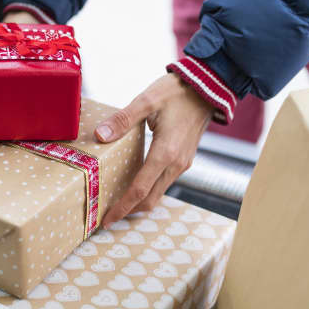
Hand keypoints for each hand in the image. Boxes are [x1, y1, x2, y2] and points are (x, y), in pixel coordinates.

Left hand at [96, 73, 213, 226]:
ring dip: (139, 201)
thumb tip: (100, 135)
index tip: (106, 221)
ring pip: (159, 192)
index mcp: (165, 153)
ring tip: (118, 202)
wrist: (209, 88)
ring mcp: (183, 163)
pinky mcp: (185, 159)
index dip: (122, 208)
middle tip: (107, 215)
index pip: (139, 191)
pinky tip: (136, 183)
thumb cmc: (178, 92)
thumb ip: (123, 119)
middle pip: (150, 199)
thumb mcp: (147, 101)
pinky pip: (165, 182)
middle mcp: (176, 164)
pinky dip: (149, 189)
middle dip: (129, 210)